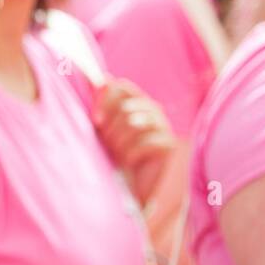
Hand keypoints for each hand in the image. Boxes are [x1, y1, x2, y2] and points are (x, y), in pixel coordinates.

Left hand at [93, 78, 174, 204]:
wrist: (134, 185)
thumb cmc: (117, 155)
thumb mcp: (105, 130)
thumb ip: (103, 104)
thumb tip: (101, 78)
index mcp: (136, 102)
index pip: (122, 86)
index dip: (106, 100)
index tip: (95, 121)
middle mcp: (153, 110)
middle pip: (126, 107)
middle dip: (111, 129)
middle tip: (108, 145)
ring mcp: (163, 126)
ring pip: (134, 123)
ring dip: (119, 141)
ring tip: (117, 154)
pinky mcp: (169, 144)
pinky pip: (146, 142)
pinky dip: (131, 154)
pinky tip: (130, 162)